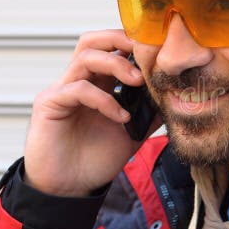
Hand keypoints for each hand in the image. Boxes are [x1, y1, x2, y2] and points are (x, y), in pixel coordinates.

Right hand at [23, 30, 151, 196]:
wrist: (71, 188)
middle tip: (146, 54)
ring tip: (138, 82)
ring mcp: (62, 90)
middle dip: (120, 39)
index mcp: (99, 83)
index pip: (111, 47)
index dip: (133, 43)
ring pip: (85, 57)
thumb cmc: (97, 158)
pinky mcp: (50, 104)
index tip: (159, 51)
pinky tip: (122, 117)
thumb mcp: (135, 131)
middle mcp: (79, 81)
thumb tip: (178, 96)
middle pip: (93, 41)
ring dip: (116, 64)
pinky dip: (104, 99)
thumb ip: (151, 112)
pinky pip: (77, 89)